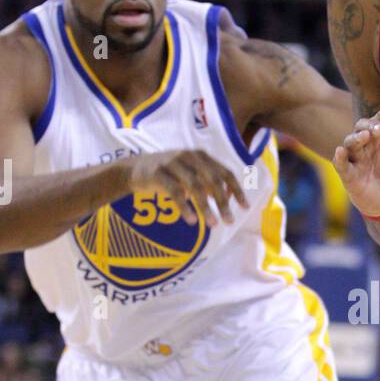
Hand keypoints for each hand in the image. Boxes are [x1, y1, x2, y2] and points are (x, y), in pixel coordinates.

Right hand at [125, 149, 247, 226]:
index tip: (245, 207)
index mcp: (201, 156)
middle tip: (230, 221)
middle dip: (223, 202)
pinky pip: (174, 192)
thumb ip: (209, 182)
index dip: (236, 190)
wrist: (135, 169)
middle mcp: (189, 156)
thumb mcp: (191, 173)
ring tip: (213, 224)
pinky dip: (184, 207)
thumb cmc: (169, 174)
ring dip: (206, 207)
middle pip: (212, 180)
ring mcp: (172, 163)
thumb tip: (229, 196)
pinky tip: (191, 221)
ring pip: (195, 186)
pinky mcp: (157, 173)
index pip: (225, 172)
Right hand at [333, 101, 379, 218]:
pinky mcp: (350, 176)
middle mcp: (367, 145)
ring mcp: (357, 160)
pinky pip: (341, 165)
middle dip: (370, 125)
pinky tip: (340, 152)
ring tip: (365, 136)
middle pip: (362, 128)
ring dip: (356, 138)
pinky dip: (339, 158)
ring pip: (350, 143)